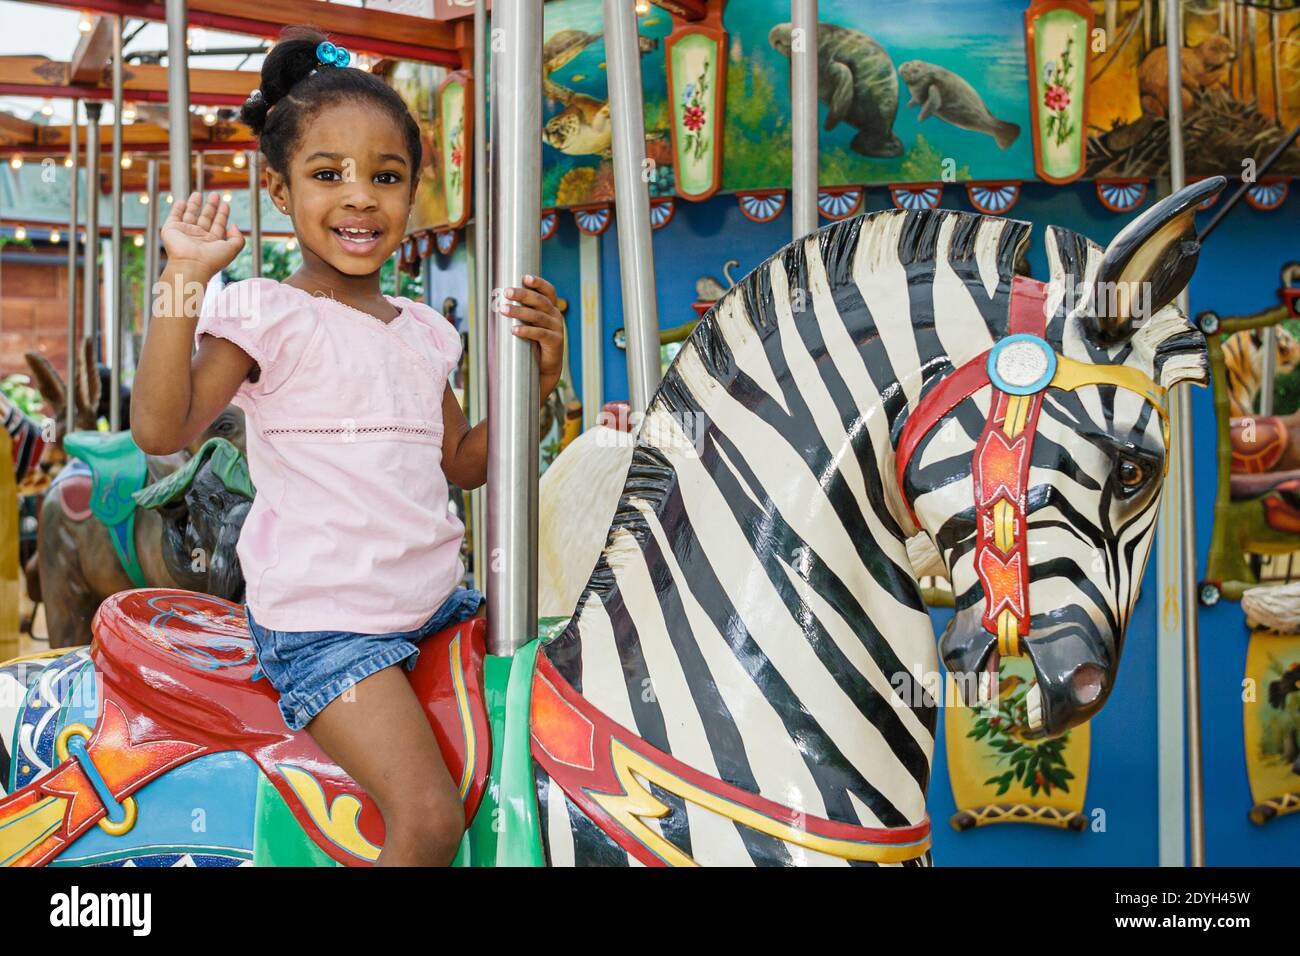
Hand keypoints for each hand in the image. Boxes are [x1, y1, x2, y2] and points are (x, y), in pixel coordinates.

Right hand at [161, 191, 244, 277]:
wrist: (190, 265)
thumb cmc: (211, 259)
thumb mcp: (232, 249)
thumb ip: (238, 238)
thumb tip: (234, 226)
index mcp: (212, 242)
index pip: (218, 225)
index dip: (222, 214)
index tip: (225, 204)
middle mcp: (199, 237)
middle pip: (206, 218)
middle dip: (211, 206)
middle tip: (215, 195)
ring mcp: (185, 233)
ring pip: (190, 215)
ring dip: (194, 204)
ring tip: (198, 193)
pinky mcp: (172, 229)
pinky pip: (174, 216)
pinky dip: (177, 208)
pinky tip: (182, 201)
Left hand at [503, 274, 564, 400]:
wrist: (545, 368)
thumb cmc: (533, 343)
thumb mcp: (528, 324)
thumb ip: (521, 312)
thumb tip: (498, 300)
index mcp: (550, 308)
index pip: (548, 290)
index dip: (538, 283)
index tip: (524, 277)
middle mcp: (556, 315)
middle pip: (540, 300)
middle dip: (522, 294)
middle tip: (506, 292)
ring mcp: (557, 328)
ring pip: (538, 316)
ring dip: (519, 312)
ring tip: (504, 310)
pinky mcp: (555, 342)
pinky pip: (540, 333)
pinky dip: (526, 331)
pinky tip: (514, 330)